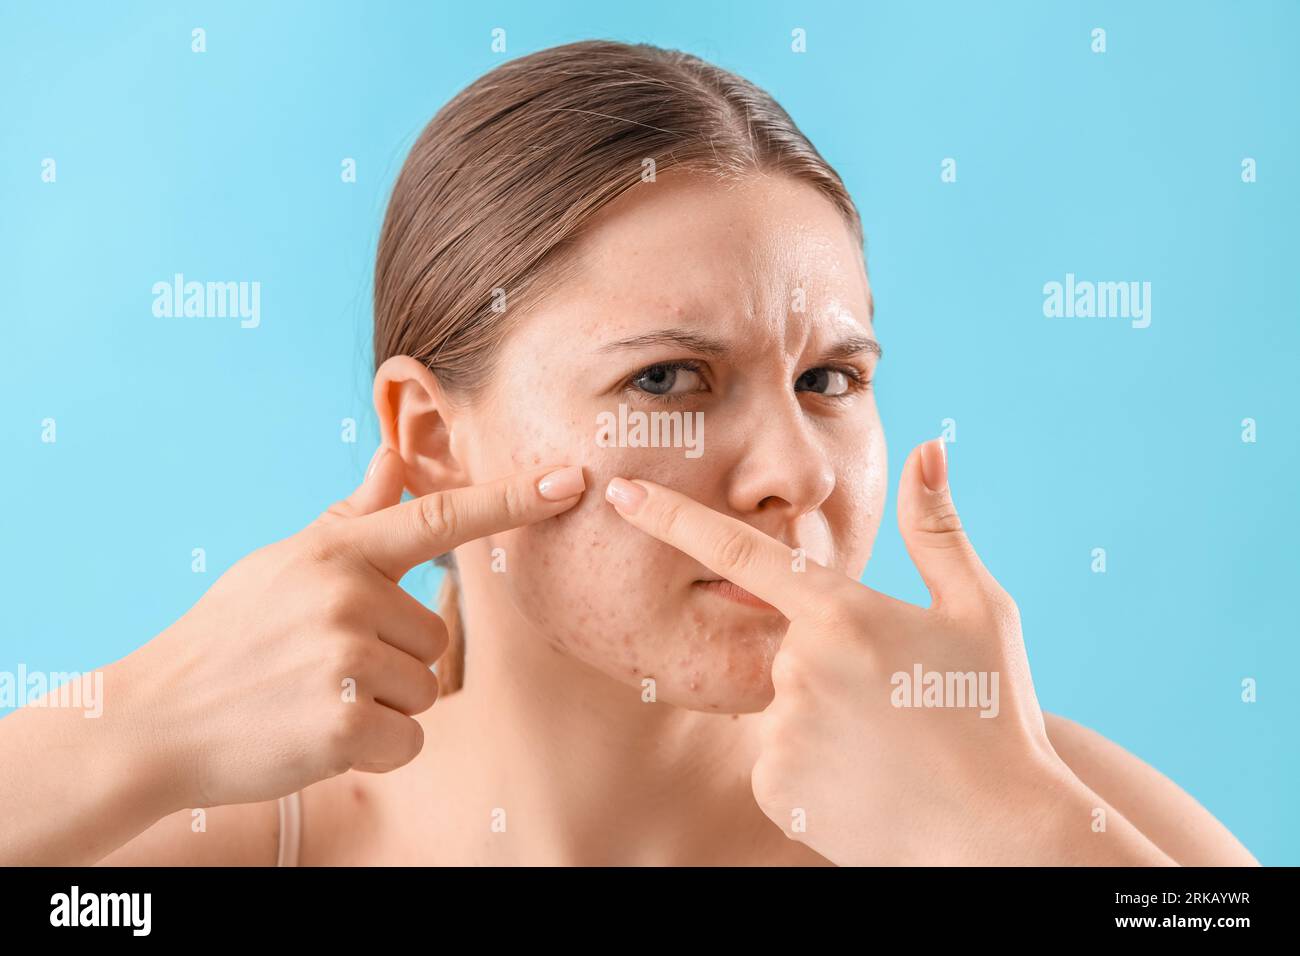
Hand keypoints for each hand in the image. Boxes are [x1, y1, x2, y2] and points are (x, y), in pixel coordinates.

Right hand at [124, 450, 585, 810]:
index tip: (570, 480)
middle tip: (323, 665)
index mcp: (337, 551)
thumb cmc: (229, 636)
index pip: (440, 518)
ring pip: (426, 688)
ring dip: (383, 705)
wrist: (156, 717)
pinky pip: (411, 738)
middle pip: (437, 634)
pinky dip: (376, 749)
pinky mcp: (345, 724)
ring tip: (316, 696)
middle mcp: (347, 595)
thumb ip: (351, 516)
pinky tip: (321, 734)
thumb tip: (394, 458)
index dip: (512, 498)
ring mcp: (346, 659)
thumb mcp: (284, 562)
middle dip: (393, 659)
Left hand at [604, 440, 1136, 864]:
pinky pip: (778, 755)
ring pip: (784, 702)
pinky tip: (865, 778)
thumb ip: (936, 527)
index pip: (739, 549)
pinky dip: (814, 761)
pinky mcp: (773, 785)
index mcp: (842, 613)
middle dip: (829, 660)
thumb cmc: (995, 714)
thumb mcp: (979, 612)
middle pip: (785, 644)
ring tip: (888, 745)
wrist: (999, 836)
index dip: (673, 517)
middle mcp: (798, 667)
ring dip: (824, 713)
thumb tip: (929, 447)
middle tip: (891, 700)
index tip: (622, 491)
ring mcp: (781, 729)